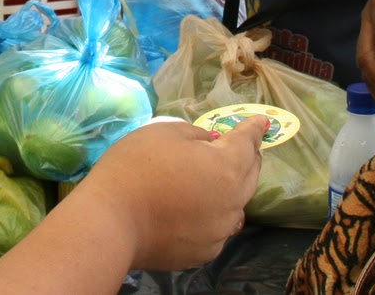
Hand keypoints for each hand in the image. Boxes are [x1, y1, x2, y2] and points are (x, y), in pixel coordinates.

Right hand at [76, 116, 266, 269]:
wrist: (111, 220)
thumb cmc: (136, 167)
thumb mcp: (165, 132)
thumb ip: (196, 135)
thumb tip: (210, 145)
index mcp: (227, 169)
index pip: (247, 143)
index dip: (254, 129)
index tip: (263, 121)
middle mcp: (232, 203)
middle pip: (249, 176)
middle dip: (248, 158)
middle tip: (242, 146)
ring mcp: (218, 232)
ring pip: (235, 206)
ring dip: (230, 189)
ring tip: (215, 179)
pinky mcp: (202, 253)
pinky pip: (216, 228)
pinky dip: (213, 215)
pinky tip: (196, 209)